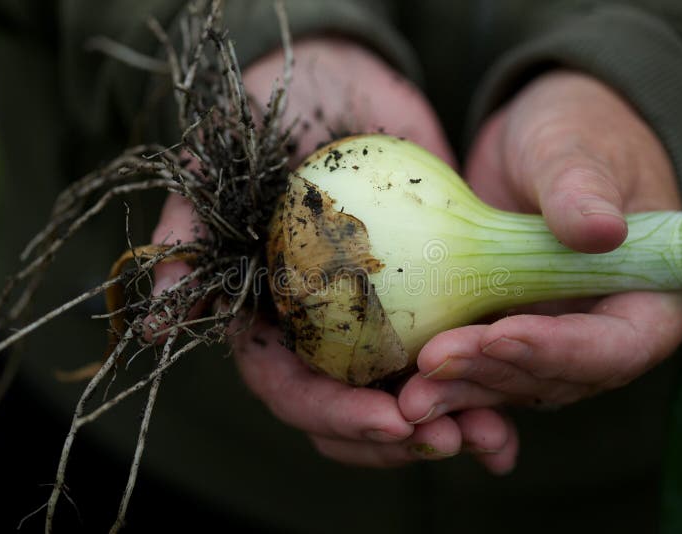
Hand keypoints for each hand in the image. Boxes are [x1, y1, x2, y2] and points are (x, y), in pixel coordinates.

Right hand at [151, 37, 515, 469]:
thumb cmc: (269, 115)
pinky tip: (519, 393)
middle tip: (458, 437)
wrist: (340, 79)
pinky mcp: (432, 296)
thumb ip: (188, 235)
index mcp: (269, 319)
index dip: (334, 416)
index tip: (391, 421)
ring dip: (452, 423)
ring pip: (409, 393)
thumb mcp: (218, 166)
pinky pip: (459, 348)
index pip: (293, 390)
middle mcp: (321, 331)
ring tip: (495, 434)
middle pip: (355, 410)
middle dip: (402, 436)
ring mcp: (377, 318)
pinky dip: (487, 378)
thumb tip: (162, 309)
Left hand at [398, 70, 681, 443]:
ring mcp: (555, 335)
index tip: (498, 336)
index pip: (617, 345)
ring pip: (513, 382)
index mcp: (650, 295)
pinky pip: (481, 364)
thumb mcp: (575, 148)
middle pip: (558, 377)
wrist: (537, 143)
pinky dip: (447, 376)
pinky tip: (401, 383)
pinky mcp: (510, 329)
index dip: (560, 350)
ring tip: (410, 395)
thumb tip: (603, 232)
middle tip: (431, 369)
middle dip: (493, 376)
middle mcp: (605, 329)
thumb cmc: (573, 132)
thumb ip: (584, 187)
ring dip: (462, 389)